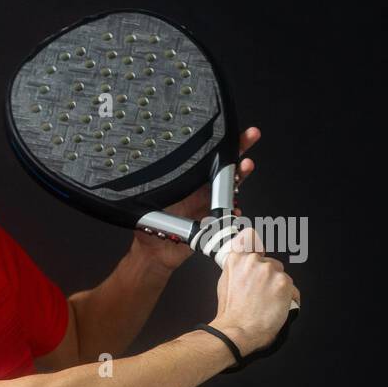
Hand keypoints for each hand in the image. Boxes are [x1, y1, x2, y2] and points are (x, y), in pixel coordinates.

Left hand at [131, 126, 261, 271]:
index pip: (204, 159)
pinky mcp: (214, 222)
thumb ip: (149, 190)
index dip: (218, 145)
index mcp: (183, 182)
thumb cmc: (147, 228)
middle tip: (249, 137)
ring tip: (245, 167)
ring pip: (230, 187)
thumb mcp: (146, 204)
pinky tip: (234, 208)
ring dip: (240, 176)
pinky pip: (229, 214)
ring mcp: (208, 206)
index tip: (230, 133)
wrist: (155, 254)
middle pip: (223, 166)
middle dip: (238, 151)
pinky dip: (234, 212)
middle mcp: (199, 190)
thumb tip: (138, 175)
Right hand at [210, 226, 299, 354]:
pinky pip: (292, 291)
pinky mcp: (284, 283)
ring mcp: (269, 271)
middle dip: (269, 278)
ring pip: (282, 277)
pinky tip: (276, 309)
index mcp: (237, 259)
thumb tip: (242, 262)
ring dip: (278, 289)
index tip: (257, 249)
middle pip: (271, 264)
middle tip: (259, 296)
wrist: (236, 330)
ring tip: (266, 305)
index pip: (249, 237)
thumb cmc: (231, 313)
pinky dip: (288, 300)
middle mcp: (254, 261)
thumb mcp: (224, 284)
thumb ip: (235, 268)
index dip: (255, 243)